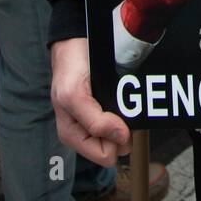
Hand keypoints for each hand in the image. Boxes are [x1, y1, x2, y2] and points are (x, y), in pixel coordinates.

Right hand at [51, 37, 131, 164]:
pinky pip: (128, 119)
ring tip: (120, 98)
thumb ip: (94, 122)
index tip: (115, 117)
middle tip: (117, 104)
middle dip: (123, 129)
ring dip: (129, 118)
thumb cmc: (70, 69)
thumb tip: (121, 138)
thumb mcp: (73, 96)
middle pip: (118, 147)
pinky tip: (124, 96)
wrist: (77, 44)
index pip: (105, 156)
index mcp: (74, 136)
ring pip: (125, 134)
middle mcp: (87, 132)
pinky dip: (131, 108)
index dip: (115, 139)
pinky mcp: (109, 109)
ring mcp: (99, 121)